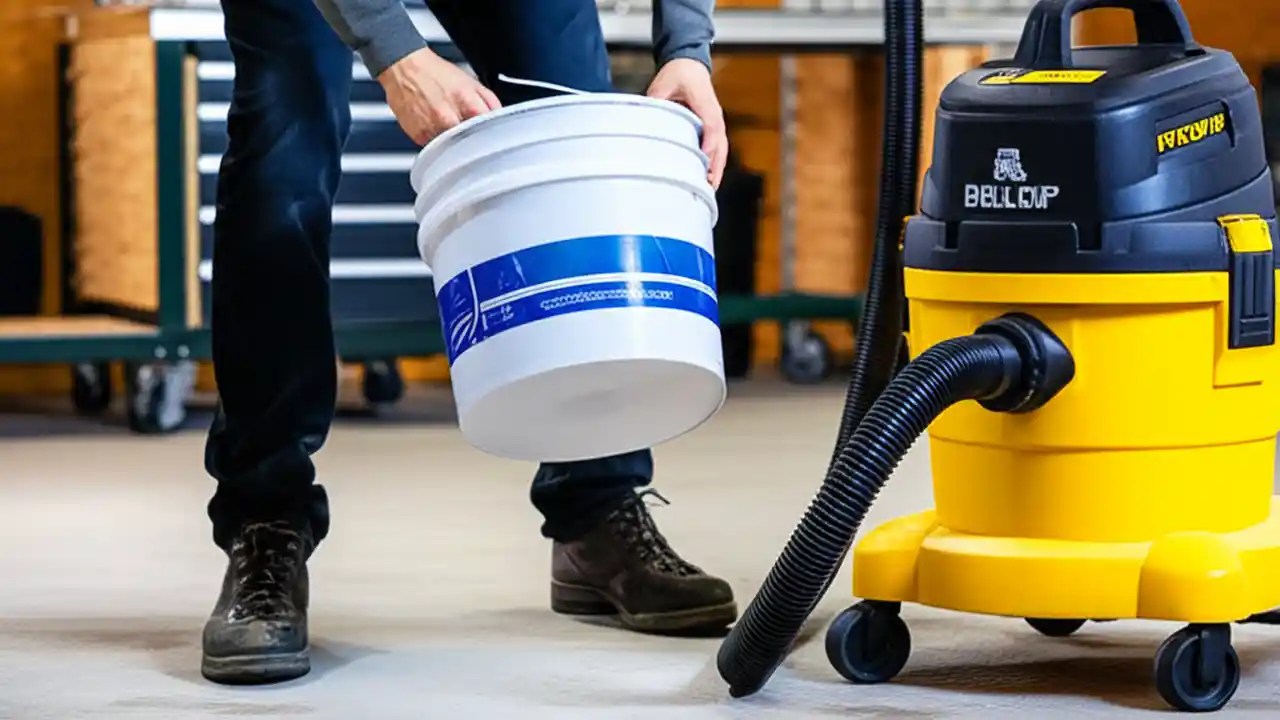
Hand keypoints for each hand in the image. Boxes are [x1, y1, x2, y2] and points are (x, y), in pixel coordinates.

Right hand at [379, 47, 501, 144]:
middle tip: (473, 136)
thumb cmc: (437, 74)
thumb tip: (501, 119)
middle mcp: (449, 118)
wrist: (405, 67)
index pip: (489, 131)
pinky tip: (436, 128)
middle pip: (471, 144)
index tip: (493, 139)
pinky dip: (439, 143)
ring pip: (453, 150)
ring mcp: (433, 128)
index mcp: (467, 104)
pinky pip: (435, 148)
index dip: (492, 136)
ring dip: (456, 144)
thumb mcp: (471, 82)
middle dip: (474, 142)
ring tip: (451, 128)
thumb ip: (490, 102)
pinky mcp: (419, 136)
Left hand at [646, 58, 727, 188]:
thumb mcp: (663, 82)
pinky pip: (717, 147)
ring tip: (710, 188)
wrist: (689, 63)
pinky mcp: (711, 126)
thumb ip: (656, 99)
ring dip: (717, 168)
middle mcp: (715, 115)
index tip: (705, 163)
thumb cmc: (678, 73)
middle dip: (716, 165)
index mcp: (705, 103)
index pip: (711, 126)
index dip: (709, 145)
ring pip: (722, 148)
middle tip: (708, 186)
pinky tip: (709, 177)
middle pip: (721, 144)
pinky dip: (715, 162)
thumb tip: (645, 117)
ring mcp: (715, 121)